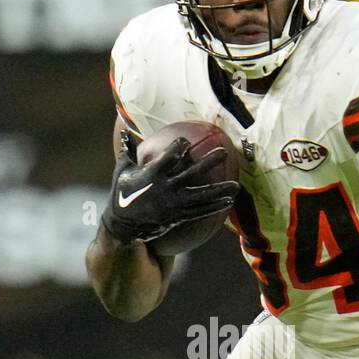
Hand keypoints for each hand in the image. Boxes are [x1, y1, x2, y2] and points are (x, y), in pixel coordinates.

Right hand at [101, 129, 239, 244]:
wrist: (124, 228)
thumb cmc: (122, 196)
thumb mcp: (122, 172)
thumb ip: (128, 151)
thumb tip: (126, 131)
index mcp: (151, 174)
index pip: (169, 156)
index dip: (179, 146)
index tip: (186, 141)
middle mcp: (165, 189)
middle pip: (192, 174)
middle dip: (209, 162)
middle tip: (224, 152)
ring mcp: (174, 204)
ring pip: (201, 196)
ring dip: (220, 190)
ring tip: (236, 186)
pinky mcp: (178, 217)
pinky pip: (200, 212)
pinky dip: (215, 207)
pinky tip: (229, 202)